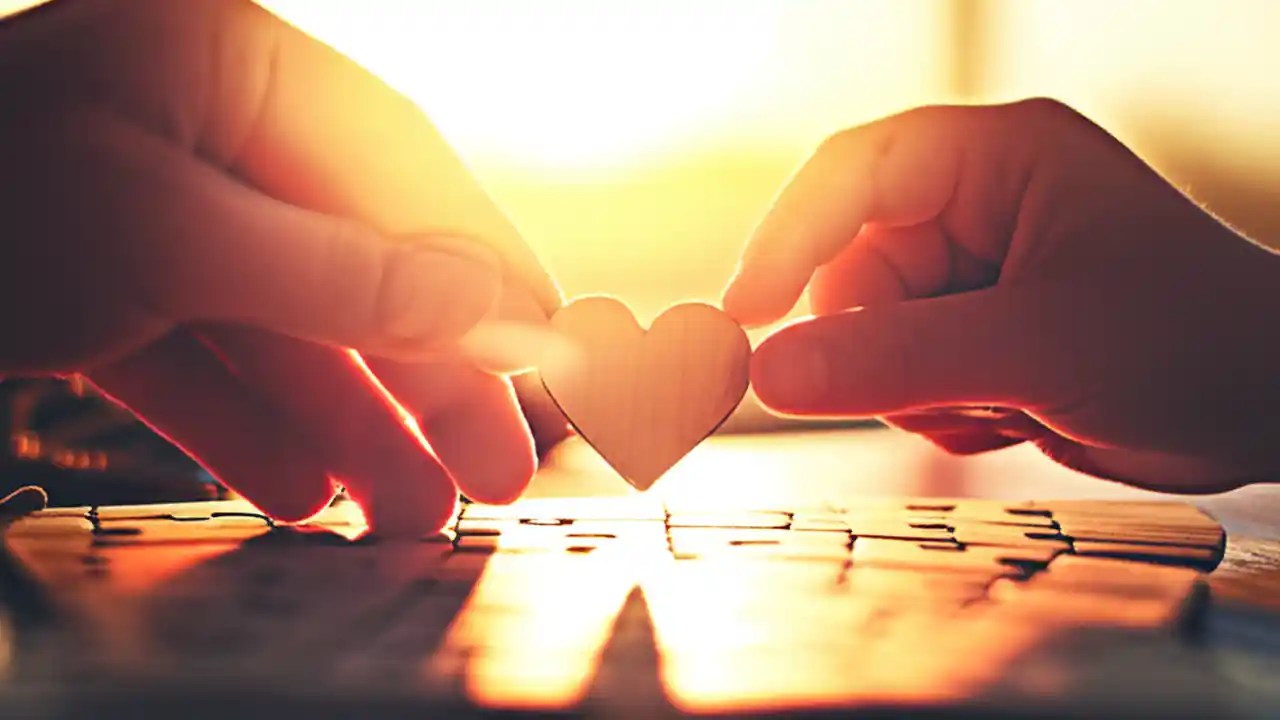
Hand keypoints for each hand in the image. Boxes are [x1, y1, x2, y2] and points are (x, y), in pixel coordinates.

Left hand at [0, 0, 560, 532]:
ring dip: (349, 426)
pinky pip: (199, 359)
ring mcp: (145, 210)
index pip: (396, 165)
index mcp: (227, 61)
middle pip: (349, 258)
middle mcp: (196, 127)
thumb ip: (339, 271)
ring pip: (281, 324)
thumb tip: (490, 307)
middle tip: (493, 472)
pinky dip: (248, 428)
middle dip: (423, 377)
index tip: (548, 351)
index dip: (480, 264)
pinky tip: (300, 495)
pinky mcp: (97, 288)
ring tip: (408, 518)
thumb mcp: (170, 234)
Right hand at [724, 99, 1279, 492]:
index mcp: (995, 158)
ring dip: (915, 388)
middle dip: (878, 344)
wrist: (1271, 411)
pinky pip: (900, 372)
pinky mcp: (977, 331)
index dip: (787, 238)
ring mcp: (976, 271)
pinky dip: (939, 410)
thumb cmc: (1192, 345)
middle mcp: (976, 203)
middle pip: (851, 266)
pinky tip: (1009, 416)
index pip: (854, 175)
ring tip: (998, 403)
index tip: (744, 316)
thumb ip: (896, 359)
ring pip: (869, 332)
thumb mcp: (1038, 347)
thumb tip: (766, 372)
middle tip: (934, 393)